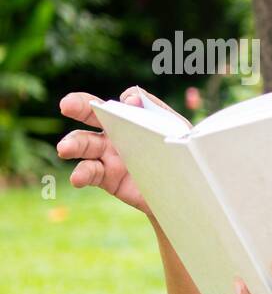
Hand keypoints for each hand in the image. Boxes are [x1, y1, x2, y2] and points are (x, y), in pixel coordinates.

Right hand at [56, 86, 188, 217]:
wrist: (183, 195)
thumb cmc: (181, 158)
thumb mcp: (177, 133)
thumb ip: (155, 111)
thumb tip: (131, 98)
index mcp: (135, 118)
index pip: (125, 102)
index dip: (127, 101)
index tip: (131, 103)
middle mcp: (117, 133)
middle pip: (92, 114)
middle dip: (78, 106)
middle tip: (67, 105)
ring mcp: (109, 154)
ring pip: (84, 143)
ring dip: (72, 144)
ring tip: (65, 148)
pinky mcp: (107, 177)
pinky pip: (89, 172)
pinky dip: (81, 174)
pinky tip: (77, 178)